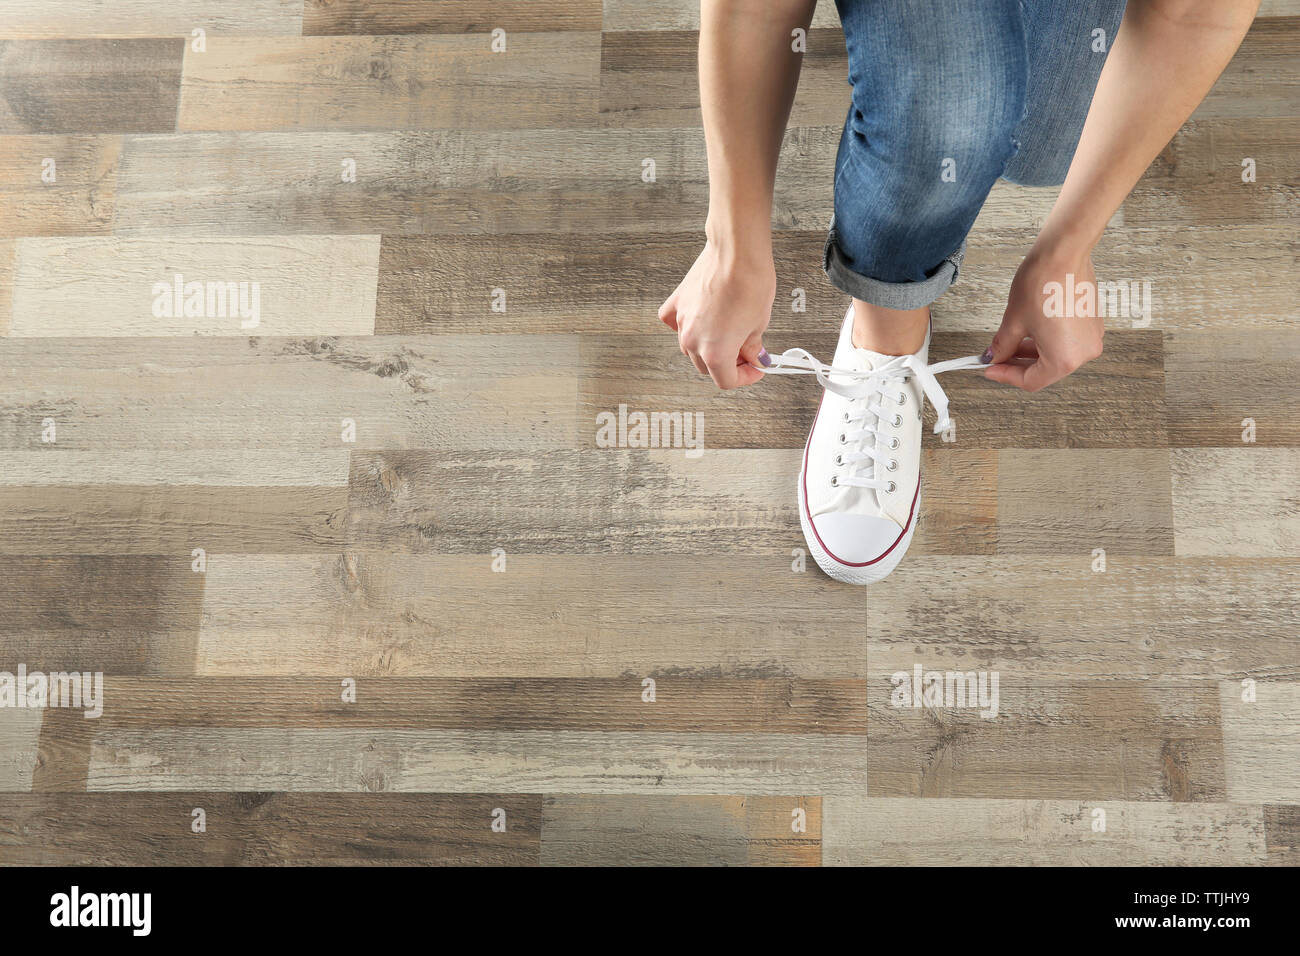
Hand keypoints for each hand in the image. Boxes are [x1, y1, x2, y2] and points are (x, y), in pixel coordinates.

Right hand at [659, 240, 774, 389]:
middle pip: (708, 367)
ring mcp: (682, 321)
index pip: (726, 381)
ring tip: (729, 333)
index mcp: (715, 353)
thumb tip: (754, 355)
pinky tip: (700, 320)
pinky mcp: (677, 302)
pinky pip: (675, 323)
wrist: (737, 251)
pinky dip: (686, 325)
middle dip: (728, 363)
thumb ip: (752, 347)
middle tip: (747, 351)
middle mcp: (693, 341)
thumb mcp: (760, 323)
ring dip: (708, 347)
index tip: (755, 368)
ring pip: (691, 348)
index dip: (746, 377)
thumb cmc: (750, 283)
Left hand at [983, 245, 1104, 391]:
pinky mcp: (1092, 323)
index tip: (990, 369)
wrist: (1064, 252)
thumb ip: (1002, 345)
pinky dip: (1046, 340)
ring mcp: (1092, 337)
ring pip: (1056, 355)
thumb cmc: (1043, 283)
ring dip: (1031, 352)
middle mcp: (1084, 352)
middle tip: (996, 357)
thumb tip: (994, 356)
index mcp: (1065, 359)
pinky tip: (1029, 331)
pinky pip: (1066, 341)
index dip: (1006, 376)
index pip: (1031, 381)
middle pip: (1045, 370)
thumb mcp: (1014, 321)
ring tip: (1010, 342)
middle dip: (1018, 364)